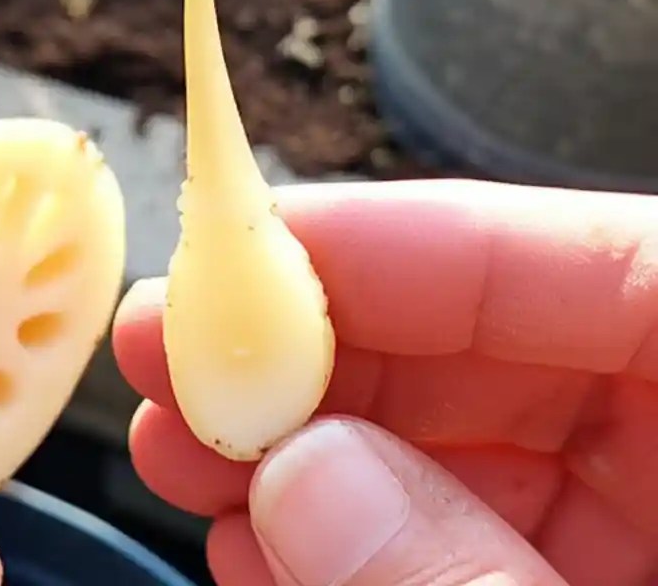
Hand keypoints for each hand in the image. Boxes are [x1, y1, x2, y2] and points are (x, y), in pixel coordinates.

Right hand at [115, 179, 657, 584]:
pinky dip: (333, 541)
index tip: (263, 239)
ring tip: (179, 446)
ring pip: (453, 457)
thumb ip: (471, 577)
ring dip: (299, 451)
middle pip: (501, 360)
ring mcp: (637, 548)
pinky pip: (443, 551)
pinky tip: (248, 538)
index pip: (610, 268)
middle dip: (320, 353)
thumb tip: (311, 476)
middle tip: (181, 346)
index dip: (424, 239)